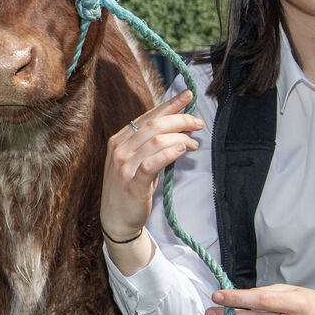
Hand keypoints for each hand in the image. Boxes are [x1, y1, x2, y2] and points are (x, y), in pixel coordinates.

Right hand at [100, 89, 203, 274]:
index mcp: (119, 140)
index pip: (148, 116)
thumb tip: (181, 126)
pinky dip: (169, 154)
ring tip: (194, 143)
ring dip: (180, 138)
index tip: (188, 95)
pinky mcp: (132, 184)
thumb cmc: (130, 187)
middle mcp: (119, 149)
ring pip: (156, 141)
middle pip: (154, 126)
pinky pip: (152, 164)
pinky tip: (182, 150)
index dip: (169, 105)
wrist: (116, 219)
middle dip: (180, 120)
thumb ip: (153, 144)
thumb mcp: (137, 161)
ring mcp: (124, 166)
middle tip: (198, 123)